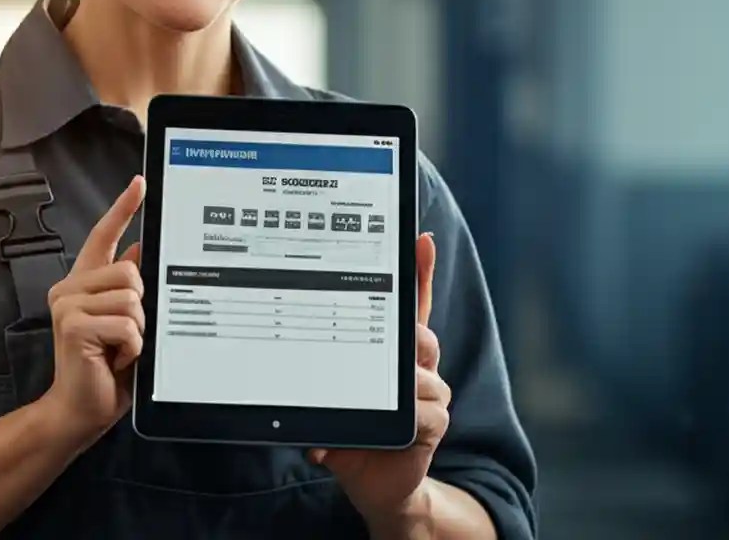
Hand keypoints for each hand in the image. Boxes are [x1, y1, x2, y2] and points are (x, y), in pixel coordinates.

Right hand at [39, 176, 145, 446]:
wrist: (79, 410)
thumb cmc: (105, 371)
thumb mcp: (124, 324)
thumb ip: (127, 288)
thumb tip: (141, 250)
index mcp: (82, 285)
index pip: (103, 237)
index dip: (122, 209)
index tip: (139, 184)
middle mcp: (69, 289)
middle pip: (130, 273)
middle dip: (140, 309)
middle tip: (125, 337)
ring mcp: (67, 305)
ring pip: (132, 299)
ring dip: (138, 332)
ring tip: (119, 350)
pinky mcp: (73, 325)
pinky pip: (127, 325)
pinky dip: (132, 348)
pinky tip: (116, 361)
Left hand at [309, 233, 450, 528]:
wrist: (378, 487)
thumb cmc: (352, 437)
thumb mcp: (328, 406)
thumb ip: (315, 392)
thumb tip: (294, 389)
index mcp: (394, 355)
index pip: (411, 307)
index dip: (419, 273)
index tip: (421, 240)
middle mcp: (417, 369)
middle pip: (421, 334)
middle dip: (408, 331)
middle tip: (390, 331)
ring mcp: (429, 395)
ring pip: (423, 371)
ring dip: (400, 378)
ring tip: (381, 384)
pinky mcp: (434, 424)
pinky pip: (427, 411)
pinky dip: (407, 415)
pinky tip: (391, 422)